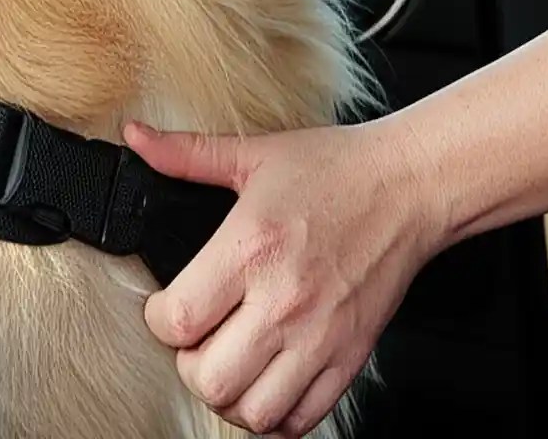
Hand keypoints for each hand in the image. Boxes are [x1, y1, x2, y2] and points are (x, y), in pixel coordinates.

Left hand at [123, 120, 446, 436]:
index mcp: (251, 250)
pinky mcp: (350, 357)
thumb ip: (186, 154)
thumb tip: (136, 137)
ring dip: (228, 396)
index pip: (177, 321)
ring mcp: (320, 337)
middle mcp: (284, 302)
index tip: (167, 307)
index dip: (158, 320)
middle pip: (209, 378)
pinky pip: (302, 418)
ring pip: (253, 411)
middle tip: (196, 340)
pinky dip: (276, 414)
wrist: (411, 185)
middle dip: (187, 365)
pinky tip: (267, 382)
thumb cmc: (335, 170)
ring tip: (229, 364)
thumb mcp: (253, 154)